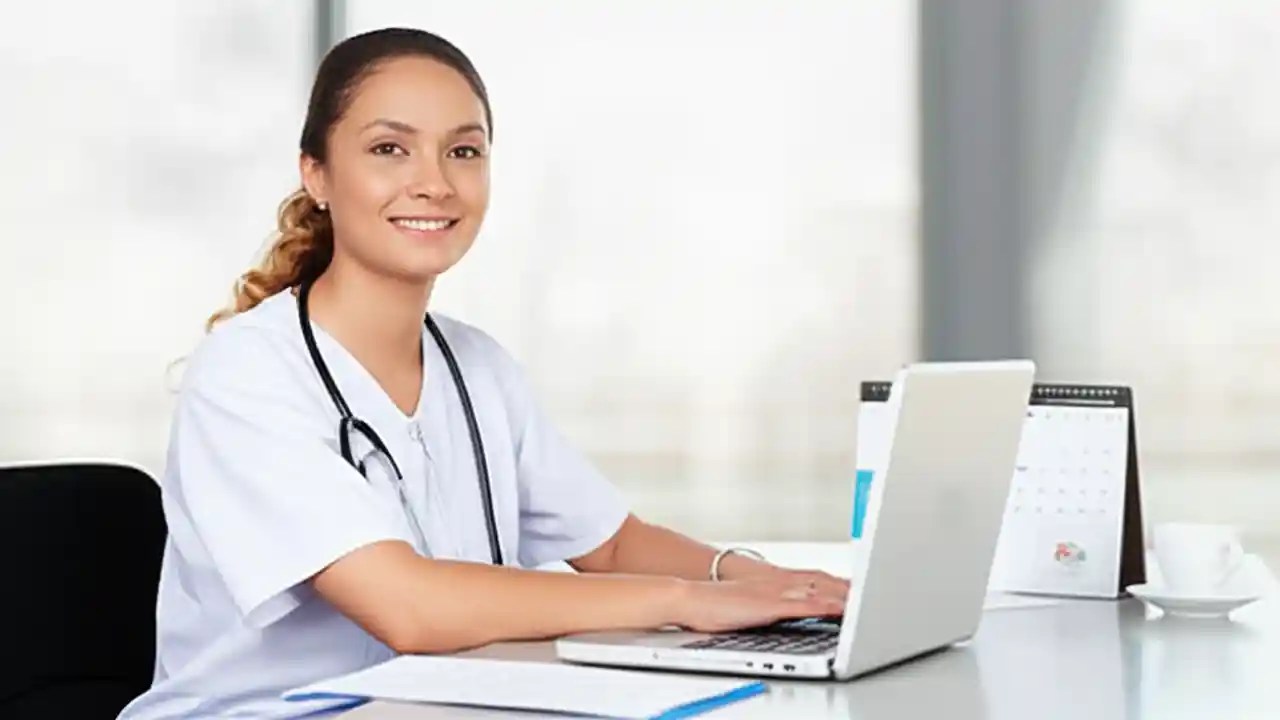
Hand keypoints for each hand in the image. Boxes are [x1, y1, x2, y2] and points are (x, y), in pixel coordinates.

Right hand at [673, 574, 848, 633]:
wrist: (691, 598)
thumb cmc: (714, 604)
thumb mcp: (747, 600)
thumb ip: (767, 602)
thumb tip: (778, 608)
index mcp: (773, 581)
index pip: (814, 578)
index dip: (837, 581)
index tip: (857, 585)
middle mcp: (778, 582)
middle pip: (821, 581)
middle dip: (847, 586)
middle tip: (873, 588)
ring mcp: (775, 592)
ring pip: (817, 590)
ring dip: (842, 594)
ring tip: (865, 598)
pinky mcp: (769, 605)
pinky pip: (803, 604)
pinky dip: (823, 605)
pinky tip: (838, 609)